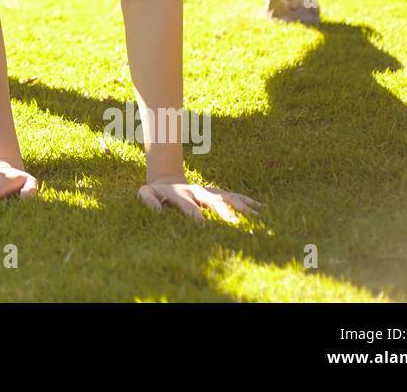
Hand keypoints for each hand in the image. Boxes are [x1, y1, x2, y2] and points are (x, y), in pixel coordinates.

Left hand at [138, 175, 260, 223]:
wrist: (166, 180)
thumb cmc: (155, 193)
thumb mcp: (145, 194)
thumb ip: (147, 201)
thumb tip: (157, 211)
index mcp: (180, 193)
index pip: (188, 205)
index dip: (193, 214)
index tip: (202, 226)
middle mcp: (197, 190)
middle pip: (212, 200)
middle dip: (223, 211)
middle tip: (235, 223)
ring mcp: (209, 190)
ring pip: (226, 197)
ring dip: (240, 206)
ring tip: (256, 215)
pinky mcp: (216, 192)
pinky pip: (233, 196)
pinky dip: (247, 201)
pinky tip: (261, 208)